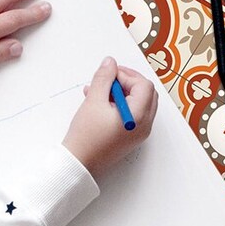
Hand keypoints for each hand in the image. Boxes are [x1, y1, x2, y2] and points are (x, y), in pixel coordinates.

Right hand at [62, 59, 157, 177]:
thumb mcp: (94, 101)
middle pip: (146, 93)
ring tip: (98, 92)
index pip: (143, 85)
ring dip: (122, 93)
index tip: (109, 75)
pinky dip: (121, 105)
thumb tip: (110, 62)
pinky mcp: (131, 137)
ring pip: (140, 103)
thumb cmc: (86, 136)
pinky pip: (133, 114)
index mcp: (139, 116)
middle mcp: (144, 125)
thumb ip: (104, 78)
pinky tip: (100, 103)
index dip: (126, 75)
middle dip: (128, 83)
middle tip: (109, 80)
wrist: (78, 163)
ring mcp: (139, 133)